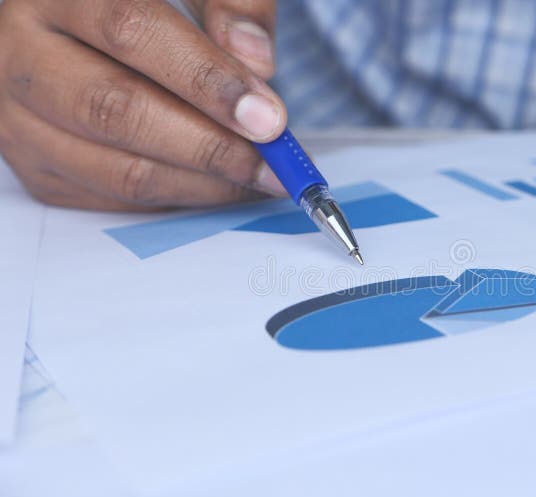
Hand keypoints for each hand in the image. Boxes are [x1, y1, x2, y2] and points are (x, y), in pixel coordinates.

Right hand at [0, 0, 285, 210]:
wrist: (83, 20)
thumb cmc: (144, 0)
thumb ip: (231, 1)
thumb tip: (256, 63)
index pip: (132, 31)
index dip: (206, 80)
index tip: (268, 118)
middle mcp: (19, 51)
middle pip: (117, 110)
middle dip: (208, 146)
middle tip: (270, 164)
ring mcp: (17, 115)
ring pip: (114, 168)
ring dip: (198, 184)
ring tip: (254, 178)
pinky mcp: (32, 161)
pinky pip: (108, 197)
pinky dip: (173, 197)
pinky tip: (216, 185)